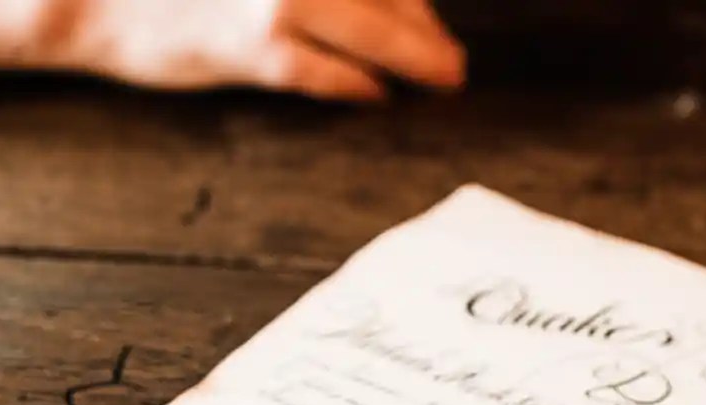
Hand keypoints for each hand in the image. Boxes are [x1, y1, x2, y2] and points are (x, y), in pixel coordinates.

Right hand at [0, 0, 464, 99]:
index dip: (417, 4)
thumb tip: (375, 3)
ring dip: (418, 60)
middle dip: (428, 32)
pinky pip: (328, 72)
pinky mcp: (253, 49)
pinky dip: (360, 85)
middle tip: (451, 61)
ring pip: (374, 34)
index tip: (433, 24)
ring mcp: (274, 2)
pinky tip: (377, 94)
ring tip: (442, 78)